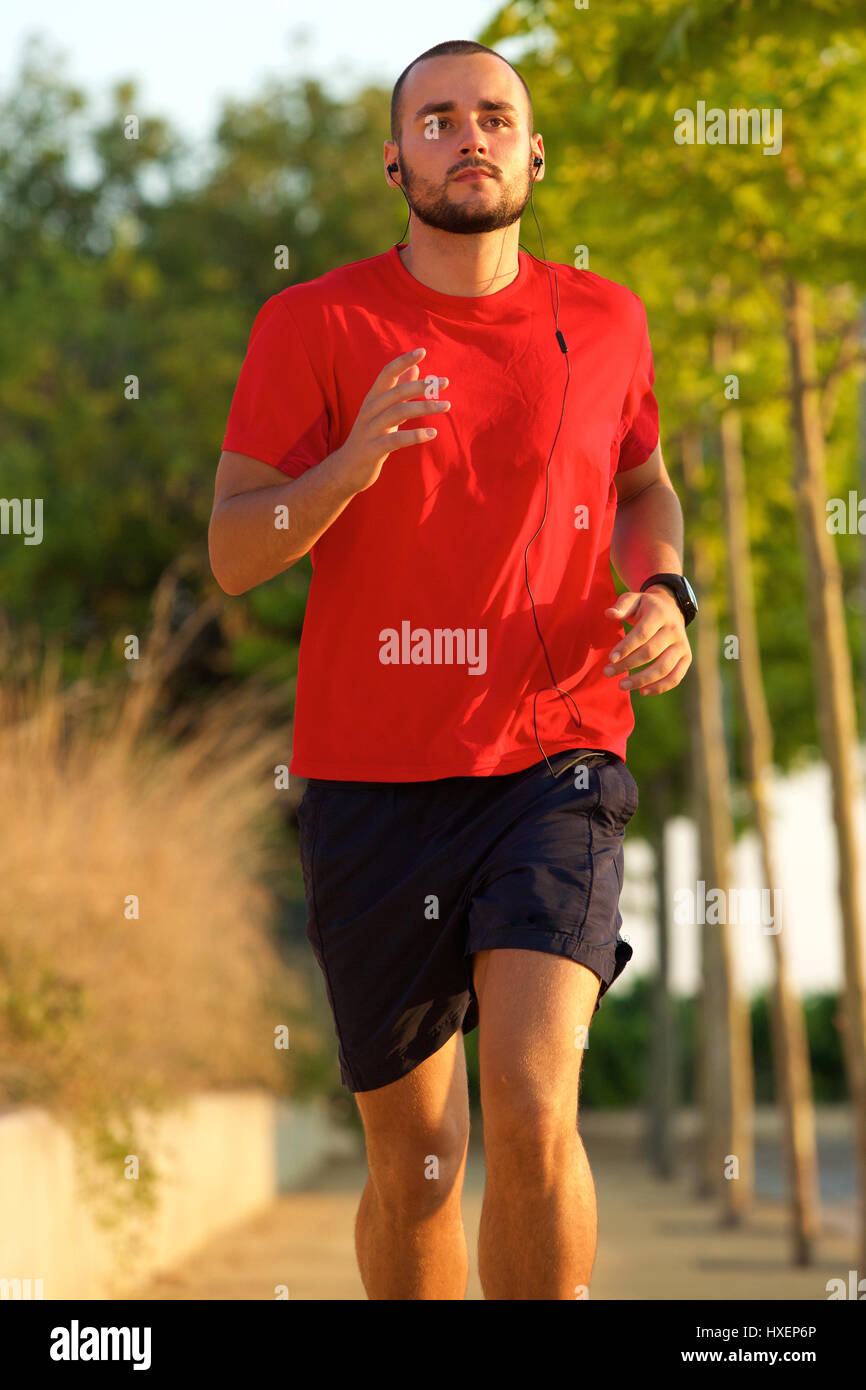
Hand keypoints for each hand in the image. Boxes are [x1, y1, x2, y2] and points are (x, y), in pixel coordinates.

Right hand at [335, 347, 449, 492]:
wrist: (346, 469)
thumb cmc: (369, 437)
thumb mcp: (383, 411)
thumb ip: (398, 389)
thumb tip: (416, 368)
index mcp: (372, 399)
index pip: (386, 373)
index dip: (403, 361)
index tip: (422, 351)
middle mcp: (369, 410)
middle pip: (396, 392)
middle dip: (422, 386)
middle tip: (445, 382)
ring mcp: (369, 430)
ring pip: (398, 412)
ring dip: (424, 407)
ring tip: (446, 405)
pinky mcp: (372, 449)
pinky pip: (396, 440)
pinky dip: (415, 435)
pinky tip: (433, 433)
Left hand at [603, 586, 691, 695]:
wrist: (670, 608)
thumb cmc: (645, 607)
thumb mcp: (634, 599)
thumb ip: (622, 606)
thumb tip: (609, 614)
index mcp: (660, 614)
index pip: (642, 634)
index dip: (626, 647)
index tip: (611, 659)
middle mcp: (674, 630)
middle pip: (650, 652)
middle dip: (627, 665)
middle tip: (607, 672)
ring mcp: (682, 645)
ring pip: (663, 668)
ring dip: (642, 680)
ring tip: (622, 685)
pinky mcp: (686, 657)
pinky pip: (675, 677)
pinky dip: (660, 687)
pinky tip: (642, 691)